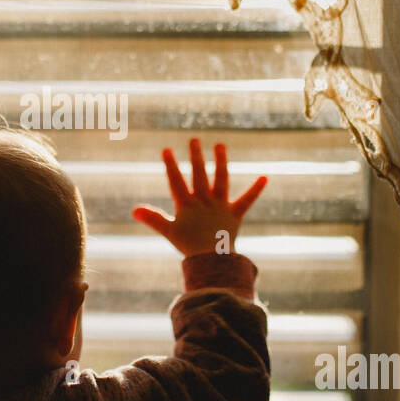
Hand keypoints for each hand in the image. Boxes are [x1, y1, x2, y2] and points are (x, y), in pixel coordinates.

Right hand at [131, 138, 266, 255]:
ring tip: (220, 146)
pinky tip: (265, 177)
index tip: (167, 149)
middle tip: (194, 140)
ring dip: (221, 162)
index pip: (176, 181)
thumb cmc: (188, 247)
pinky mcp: (235, 214)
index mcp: (187, 204)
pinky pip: (247, 200)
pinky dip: (256, 189)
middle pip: (199, 175)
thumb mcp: (168, 231)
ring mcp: (220, 206)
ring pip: (221, 180)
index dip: (170, 165)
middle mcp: (204, 201)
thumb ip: (152, 219)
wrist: (211, 260)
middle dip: (196, 156)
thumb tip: (134, 210)